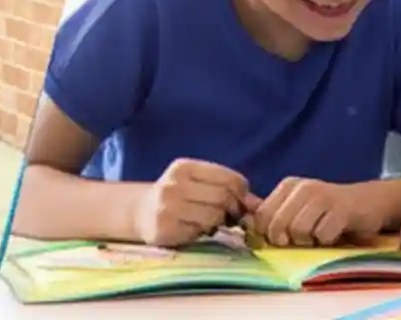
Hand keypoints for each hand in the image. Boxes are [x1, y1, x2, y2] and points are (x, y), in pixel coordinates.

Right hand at [133, 158, 260, 246]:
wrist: (141, 213)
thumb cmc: (178, 197)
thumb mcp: (198, 183)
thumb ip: (228, 189)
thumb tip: (259, 205)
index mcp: (184, 167)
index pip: (230, 178)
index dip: (242, 192)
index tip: (239, 200)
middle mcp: (173, 184)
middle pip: (223, 197)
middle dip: (231, 209)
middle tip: (228, 216)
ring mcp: (167, 207)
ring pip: (214, 216)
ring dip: (217, 222)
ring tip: (209, 221)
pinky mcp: (165, 228)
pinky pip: (199, 231)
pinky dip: (203, 232)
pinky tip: (195, 229)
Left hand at [251, 177, 385, 246]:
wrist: (369, 201)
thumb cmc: (330, 211)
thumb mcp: (300, 209)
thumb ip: (277, 216)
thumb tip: (248, 229)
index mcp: (288, 186)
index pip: (262, 214)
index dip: (267, 233)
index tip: (281, 241)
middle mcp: (302, 187)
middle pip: (278, 224)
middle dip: (287, 240)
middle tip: (302, 241)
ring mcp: (322, 196)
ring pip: (298, 230)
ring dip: (309, 241)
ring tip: (319, 236)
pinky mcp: (341, 209)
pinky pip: (322, 235)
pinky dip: (327, 242)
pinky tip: (335, 234)